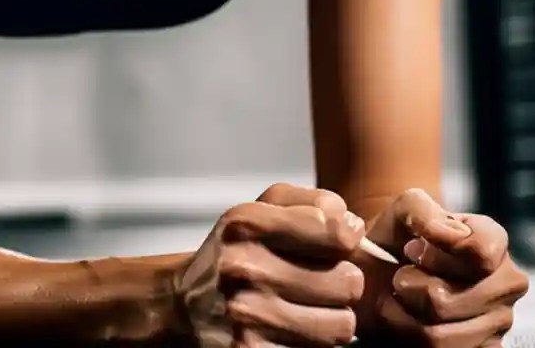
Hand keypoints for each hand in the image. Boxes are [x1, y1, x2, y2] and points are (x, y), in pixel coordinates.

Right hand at [177, 184, 365, 346]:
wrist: (183, 305)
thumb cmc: (234, 253)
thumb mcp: (260, 210)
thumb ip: (310, 202)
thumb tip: (351, 225)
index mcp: (247, 224)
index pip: (339, 234)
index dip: (346, 240)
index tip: (334, 244)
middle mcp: (244, 267)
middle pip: (348, 282)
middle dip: (341, 283)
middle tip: (317, 281)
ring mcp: (248, 314)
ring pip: (341, 324)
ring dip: (331, 318)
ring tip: (306, 307)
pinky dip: (311, 343)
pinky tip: (290, 329)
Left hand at [357, 189, 528, 346]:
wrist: (382, 270)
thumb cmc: (397, 238)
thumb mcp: (402, 211)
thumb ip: (422, 210)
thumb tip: (449, 234)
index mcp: (494, 241)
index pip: (478, 254)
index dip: (435, 255)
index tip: (413, 249)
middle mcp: (507, 282)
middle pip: (446, 300)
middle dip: (408, 288)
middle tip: (401, 276)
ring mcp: (500, 320)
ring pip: (439, 335)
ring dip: (402, 317)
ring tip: (401, 299)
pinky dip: (410, 340)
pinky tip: (408, 320)